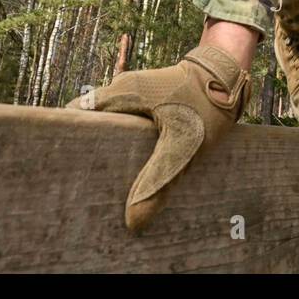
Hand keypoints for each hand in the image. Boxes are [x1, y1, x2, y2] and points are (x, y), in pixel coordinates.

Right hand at [68, 45, 249, 231]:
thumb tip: (133, 222)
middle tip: (87, 193)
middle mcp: (122, 92)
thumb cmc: (207, 103)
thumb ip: (159, 180)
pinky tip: (133, 175)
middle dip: (89, 158)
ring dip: (110, 155)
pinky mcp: (149, 105)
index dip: (68, 145)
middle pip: (92, 128)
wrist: (232, 76)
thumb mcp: (185, 144)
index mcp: (121, 94)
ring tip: (106, 190)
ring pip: (111, 130)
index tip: (65, 177)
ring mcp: (134, 97)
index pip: (75, 117)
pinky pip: (129, 129)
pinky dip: (128, 149)